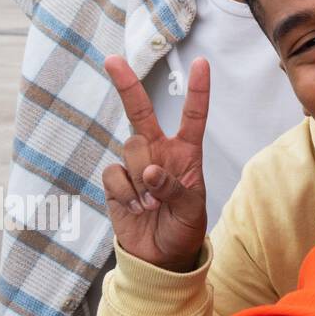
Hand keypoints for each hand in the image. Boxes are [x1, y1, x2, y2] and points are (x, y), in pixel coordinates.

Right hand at [101, 55, 210, 272]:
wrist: (159, 256)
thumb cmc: (183, 227)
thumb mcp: (192, 208)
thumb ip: (175, 187)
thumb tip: (150, 172)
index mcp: (186, 152)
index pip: (193, 116)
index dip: (198, 90)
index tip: (202, 62)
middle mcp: (159, 151)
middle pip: (141, 112)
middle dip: (126, 84)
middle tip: (112, 60)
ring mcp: (134, 165)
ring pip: (130, 148)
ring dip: (141, 177)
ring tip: (152, 202)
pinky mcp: (115, 182)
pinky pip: (114, 174)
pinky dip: (125, 193)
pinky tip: (135, 207)